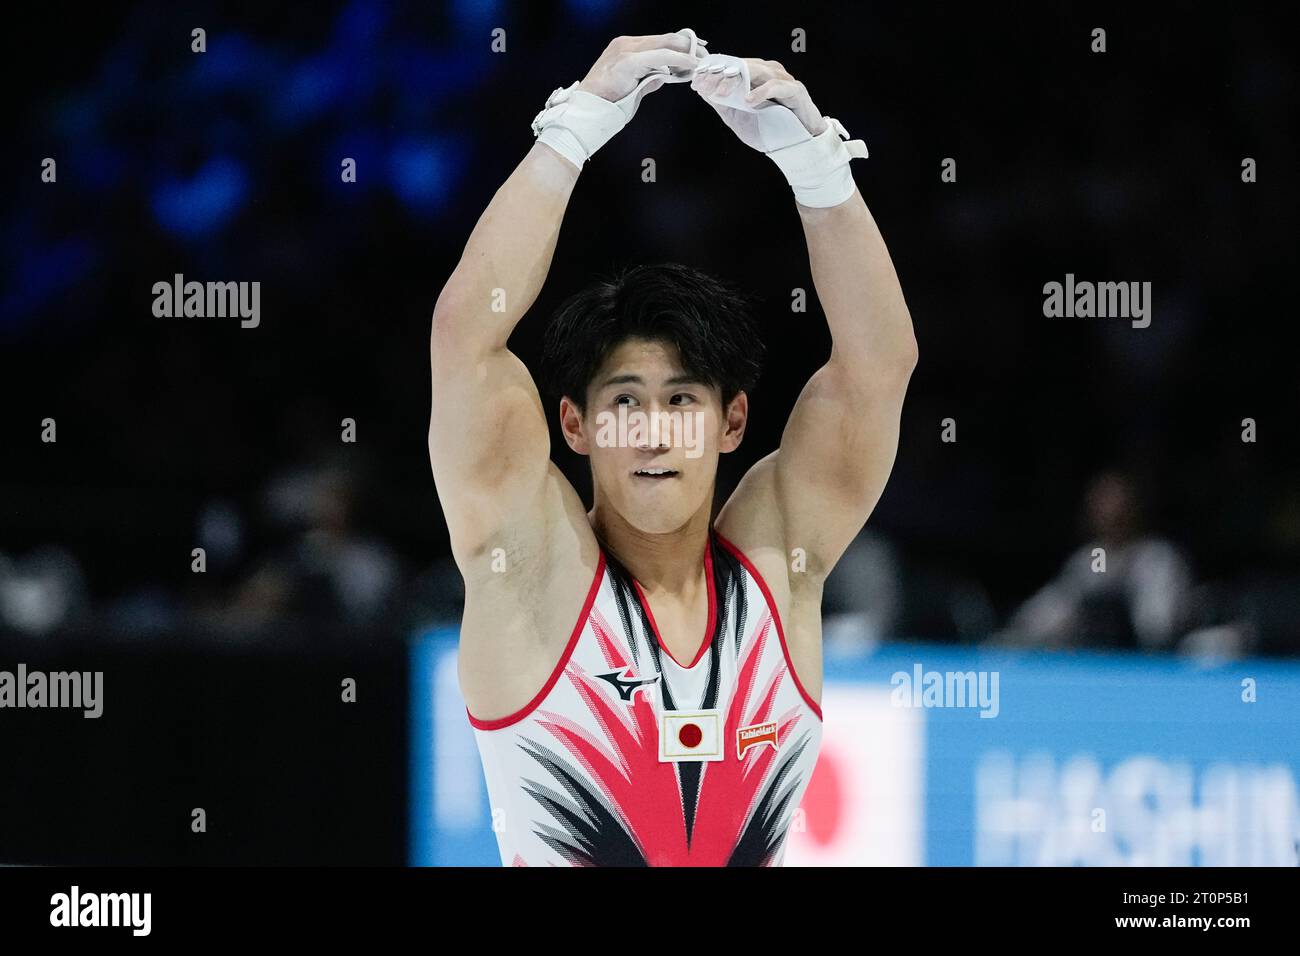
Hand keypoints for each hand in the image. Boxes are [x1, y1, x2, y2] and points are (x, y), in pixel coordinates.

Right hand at [577, 31, 706, 104]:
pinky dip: (679, 60)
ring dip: (687, 52)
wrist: (587, 111)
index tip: (699, 52)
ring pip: (665, 45)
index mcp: (626, 48)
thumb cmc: (607, 102)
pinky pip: (660, 57)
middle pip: (666, 39)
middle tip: (707, 56)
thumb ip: (649, 79)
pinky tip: (691, 65)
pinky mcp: (627, 61)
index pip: (660, 41)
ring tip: (703, 62)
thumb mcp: (633, 88)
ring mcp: (626, 50)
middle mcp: (626, 44)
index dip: (682, 45)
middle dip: (689, 46)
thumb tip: (665, 76)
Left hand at [691, 57, 828, 149]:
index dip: (713, 72)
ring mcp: (782, 79)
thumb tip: (702, 90)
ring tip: (722, 93)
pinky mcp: (795, 90)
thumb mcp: (738, 118)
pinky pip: (776, 85)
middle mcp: (768, 73)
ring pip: (757, 70)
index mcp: (755, 76)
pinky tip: (748, 100)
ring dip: (737, 81)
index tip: (697, 83)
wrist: (794, 146)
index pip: (732, 66)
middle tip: (706, 87)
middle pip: (742, 65)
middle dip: (721, 75)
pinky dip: (761, 91)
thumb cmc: (769, 130)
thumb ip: (722, 103)